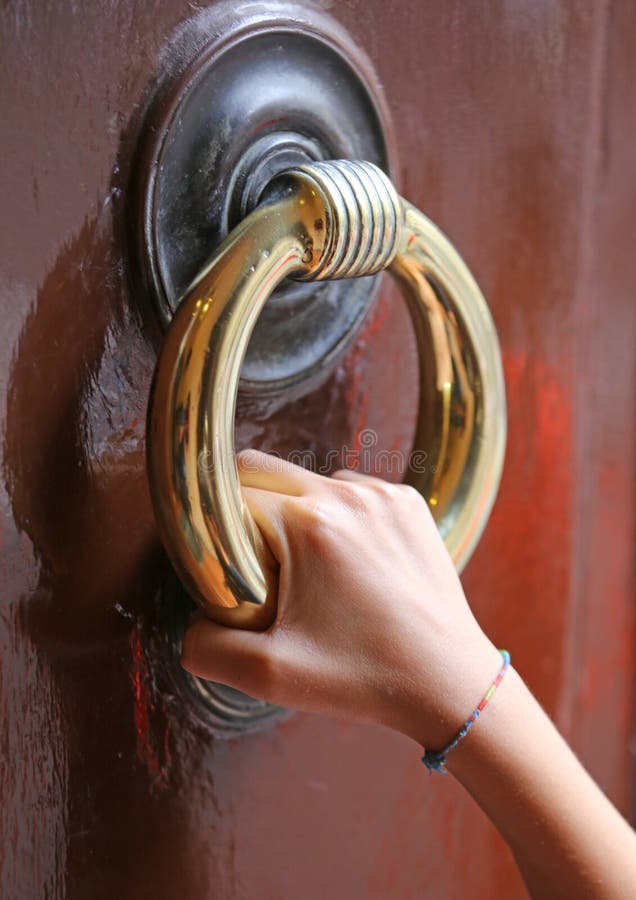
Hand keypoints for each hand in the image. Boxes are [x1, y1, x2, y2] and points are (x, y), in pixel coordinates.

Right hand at [181, 450, 500, 749]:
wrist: (449, 681)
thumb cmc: (366, 678)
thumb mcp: (269, 676)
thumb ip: (205, 645)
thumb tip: (191, 619)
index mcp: (309, 525)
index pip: (227, 498)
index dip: (216, 536)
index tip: (232, 574)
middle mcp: (347, 494)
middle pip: (261, 470)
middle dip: (244, 510)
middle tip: (260, 567)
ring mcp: (383, 493)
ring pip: (307, 481)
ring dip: (294, 514)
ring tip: (314, 575)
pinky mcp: (408, 501)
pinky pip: (351, 491)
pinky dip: (337, 518)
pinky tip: (351, 565)